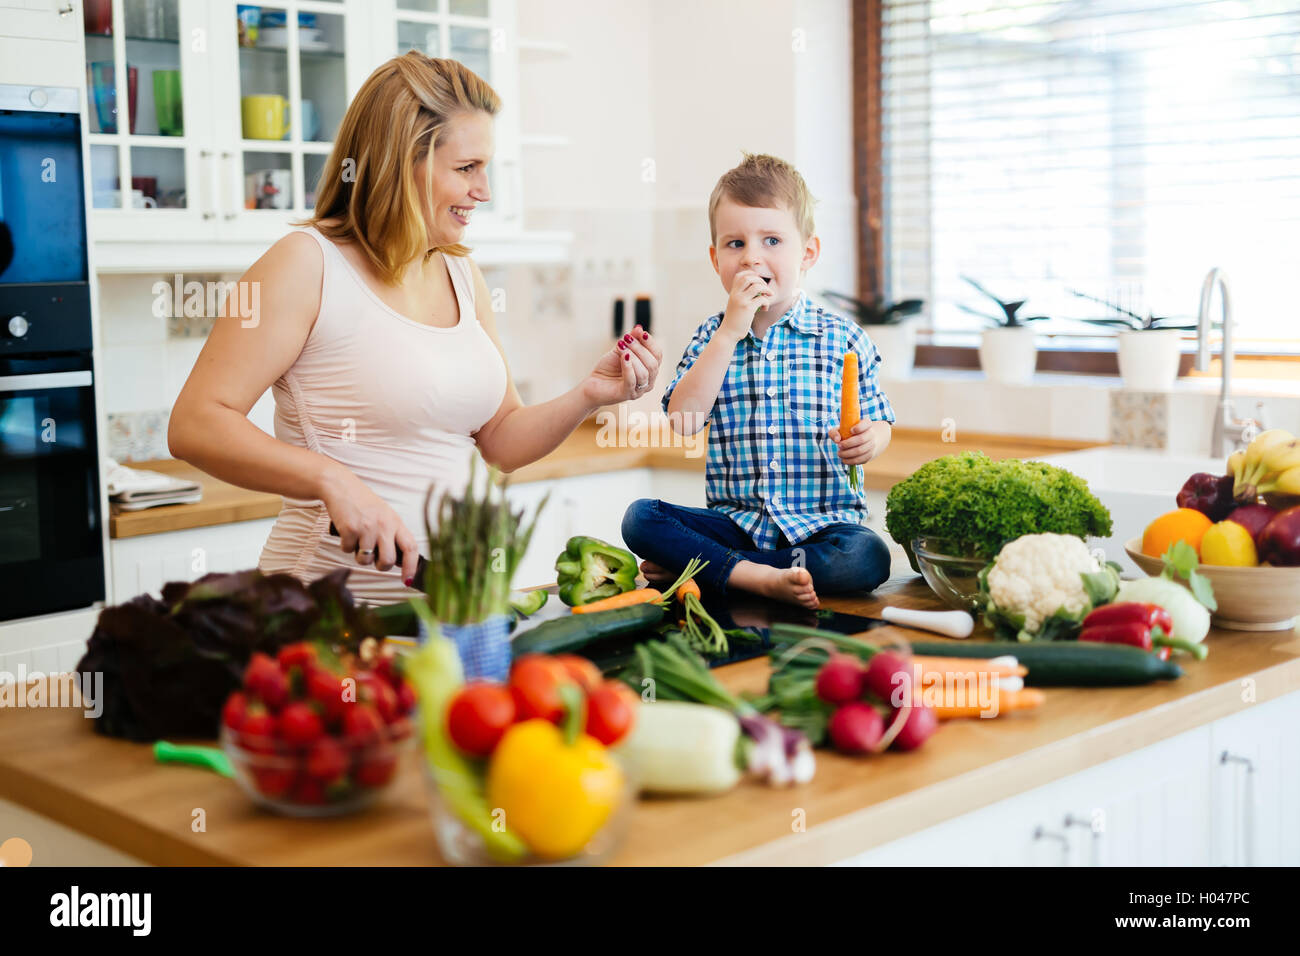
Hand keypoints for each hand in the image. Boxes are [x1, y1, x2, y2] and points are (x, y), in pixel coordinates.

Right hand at [319, 463, 420, 581]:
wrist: (341, 486)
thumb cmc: (364, 505)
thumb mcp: (385, 516)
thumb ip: (393, 535)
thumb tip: (399, 562)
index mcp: (396, 523)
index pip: (411, 548)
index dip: (412, 567)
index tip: (407, 581)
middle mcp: (385, 525)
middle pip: (388, 561)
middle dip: (380, 566)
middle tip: (374, 558)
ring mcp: (367, 527)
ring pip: (366, 560)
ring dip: (359, 556)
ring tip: (358, 540)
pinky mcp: (350, 528)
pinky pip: (347, 550)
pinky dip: (345, 545)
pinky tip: (346, 531)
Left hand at [581, 324, 663, 406]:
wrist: (592, 384)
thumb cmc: (608, 369)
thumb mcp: (620, 350)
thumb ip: (631, 340)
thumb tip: (639, 328)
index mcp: (649, 370)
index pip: (658, 355)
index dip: (650, 343)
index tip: (640, 333)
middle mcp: (648, 382)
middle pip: (653, 364)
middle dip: (640, 348)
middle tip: (626, 339)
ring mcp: (638, 390)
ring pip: (644, 373)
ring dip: (633, 357)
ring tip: (621, 347)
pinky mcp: (627, 395)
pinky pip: (632, 381)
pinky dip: (628, 367)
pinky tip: (623, 357)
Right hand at [718, 269, 774, 341]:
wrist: (728, 332)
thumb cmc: (734, 320)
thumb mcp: (735, 305)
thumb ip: (742, 296)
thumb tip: (757, 291)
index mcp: (733, 293)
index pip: (740, 276)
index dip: (750, 274)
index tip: (758, 281)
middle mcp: (736, 294)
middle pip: (749, 278)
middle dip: (760, 281)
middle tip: (765, 289)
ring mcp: (741, 301)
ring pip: (757, 287)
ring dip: (766, 290)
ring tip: (769, 296)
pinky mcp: (748, 308)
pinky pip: (762, 299)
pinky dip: (767, 302)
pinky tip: (765, 308)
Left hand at [829, 420, 890, 466]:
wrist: (867, 440)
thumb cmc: (850, 433)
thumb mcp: (842, 429)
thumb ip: (835, 432)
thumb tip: (837, 440)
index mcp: (866, 424)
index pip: (866, 424)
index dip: (859, 427)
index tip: (851, 430)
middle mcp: (871, 434)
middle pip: (861, 439)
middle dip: (848, 444)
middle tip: (839, 446)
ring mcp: (872, 445)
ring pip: (860, 451)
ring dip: (847, 454)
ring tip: (839, 453)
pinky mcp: (870, 455)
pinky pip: (861, 459)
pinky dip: (851, 461)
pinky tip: (844, 460)